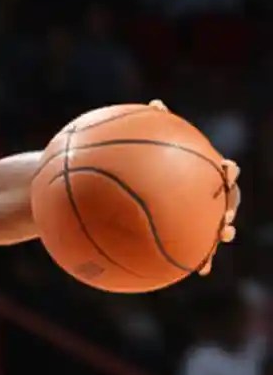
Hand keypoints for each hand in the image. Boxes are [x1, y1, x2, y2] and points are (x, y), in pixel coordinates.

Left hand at [150, 100, 239, 274]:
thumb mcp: (152, 147)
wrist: (144, 193)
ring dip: (224, 232)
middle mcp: (210, 196)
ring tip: (223, 236)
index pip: (222, 171)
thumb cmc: (152, 165)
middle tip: (228, 210)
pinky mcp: (194, 237)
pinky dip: (204, 261)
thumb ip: (154, 126)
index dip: (227, 170)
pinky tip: (201, 272)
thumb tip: (156, 103)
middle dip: (231, 204)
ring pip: (221, 226)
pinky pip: (199, 250)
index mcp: (204, 176)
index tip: (225, 166)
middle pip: (228, 199)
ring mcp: (206, 216)